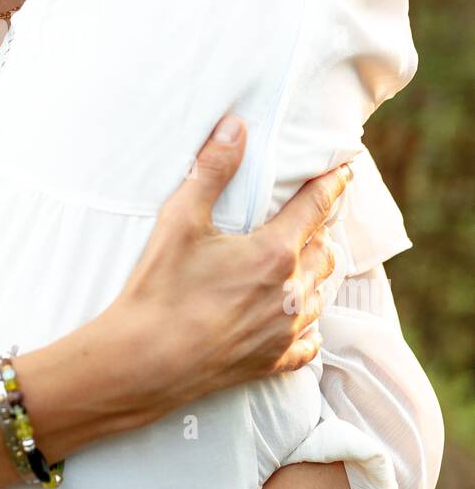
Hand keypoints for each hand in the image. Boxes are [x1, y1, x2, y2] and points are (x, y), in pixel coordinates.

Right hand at [92, 114, 351, 421]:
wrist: (143, 362)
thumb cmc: (160, 289)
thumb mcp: (180, 220)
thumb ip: (211, 170)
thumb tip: (235, 126)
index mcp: (274, 253)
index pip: (315, 208)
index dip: (332, 186)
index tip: (344, 172)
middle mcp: (290, 293)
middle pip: (324, 252)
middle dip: (320, 232)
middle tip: (313, 220)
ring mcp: (284, 331)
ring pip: (321, 296)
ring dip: (315, 276)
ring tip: (306, 265)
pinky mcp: (272, 362)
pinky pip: (308, 343)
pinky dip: (308, 327)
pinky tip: (299, 322)